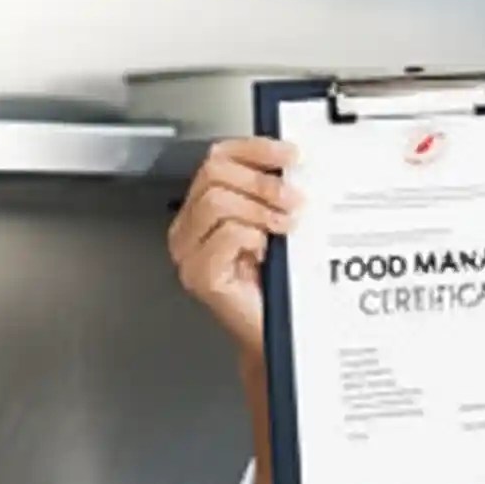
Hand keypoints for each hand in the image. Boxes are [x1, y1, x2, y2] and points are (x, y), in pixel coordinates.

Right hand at [168, 138, 302, 358]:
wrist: (274, 335)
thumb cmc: (275, 286)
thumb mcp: (276, 228)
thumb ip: (274, 197)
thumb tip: (295, 165)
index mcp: (204, 209)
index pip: (219, 158)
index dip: (255, 149)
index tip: (290, 154)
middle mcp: (189, 228)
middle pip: (214, 173)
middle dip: (262, 181)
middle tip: (294, 199)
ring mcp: (189, 252)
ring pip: (217, 200)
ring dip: (261, 208)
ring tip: (285, 226)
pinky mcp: (200, 275)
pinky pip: (226, 234)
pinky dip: (253, 236)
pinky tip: (266, 252)